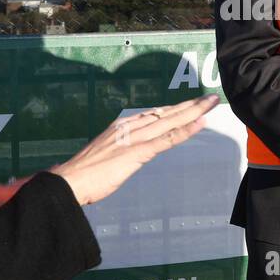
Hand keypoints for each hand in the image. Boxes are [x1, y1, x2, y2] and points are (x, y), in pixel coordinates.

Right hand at [51, 94, 219, 205]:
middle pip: (166, 113)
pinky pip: (167, 139)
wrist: (69, 182)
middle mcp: (129, 127)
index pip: (154, 114)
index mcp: (121, 127)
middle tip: (210, 97)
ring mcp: (134, 138)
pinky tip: (200, 124)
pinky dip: (185, 130)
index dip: (175, 109)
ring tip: (211, 103)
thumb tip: (120, 155)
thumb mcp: (103, 156)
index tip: (190, 104)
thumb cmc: (82, 175)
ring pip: (171, 121)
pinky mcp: (137, 152)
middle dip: (190, 105)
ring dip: (194, 111)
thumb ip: (115, 151)